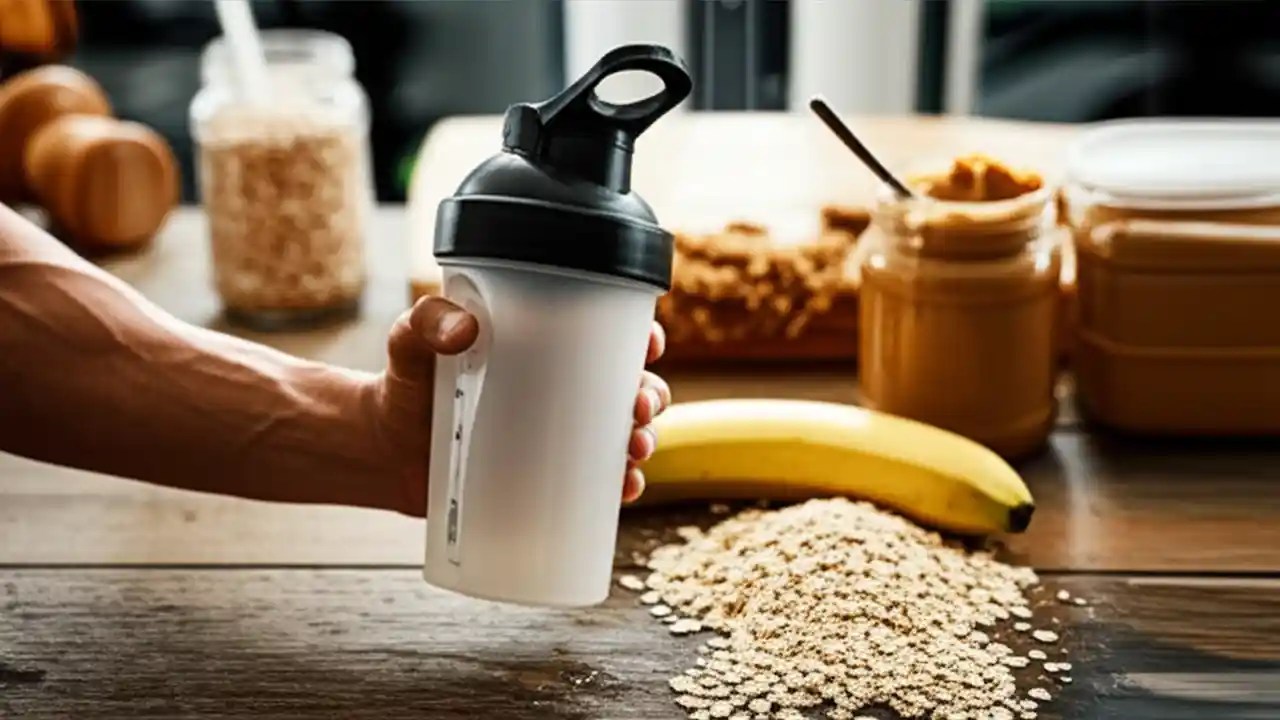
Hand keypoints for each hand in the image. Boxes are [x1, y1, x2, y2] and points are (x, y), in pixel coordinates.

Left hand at [372, 295, 670, 516]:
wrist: (381, 449)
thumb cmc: (403, 384)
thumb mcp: (410, 342)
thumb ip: (426, 322)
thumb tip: (462, 329)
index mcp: (545, 346)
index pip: (606, 334)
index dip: (640, 336)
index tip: (648, 342)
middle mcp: (561, 389)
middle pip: (627, 387)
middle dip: (648, 395)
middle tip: (638, 408)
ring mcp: (555, 437)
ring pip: (622, 436)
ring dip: (642, 442)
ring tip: (635, 452)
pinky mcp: (544, 478)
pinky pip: (596, 484)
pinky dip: (619, 486)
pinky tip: (625, 489)